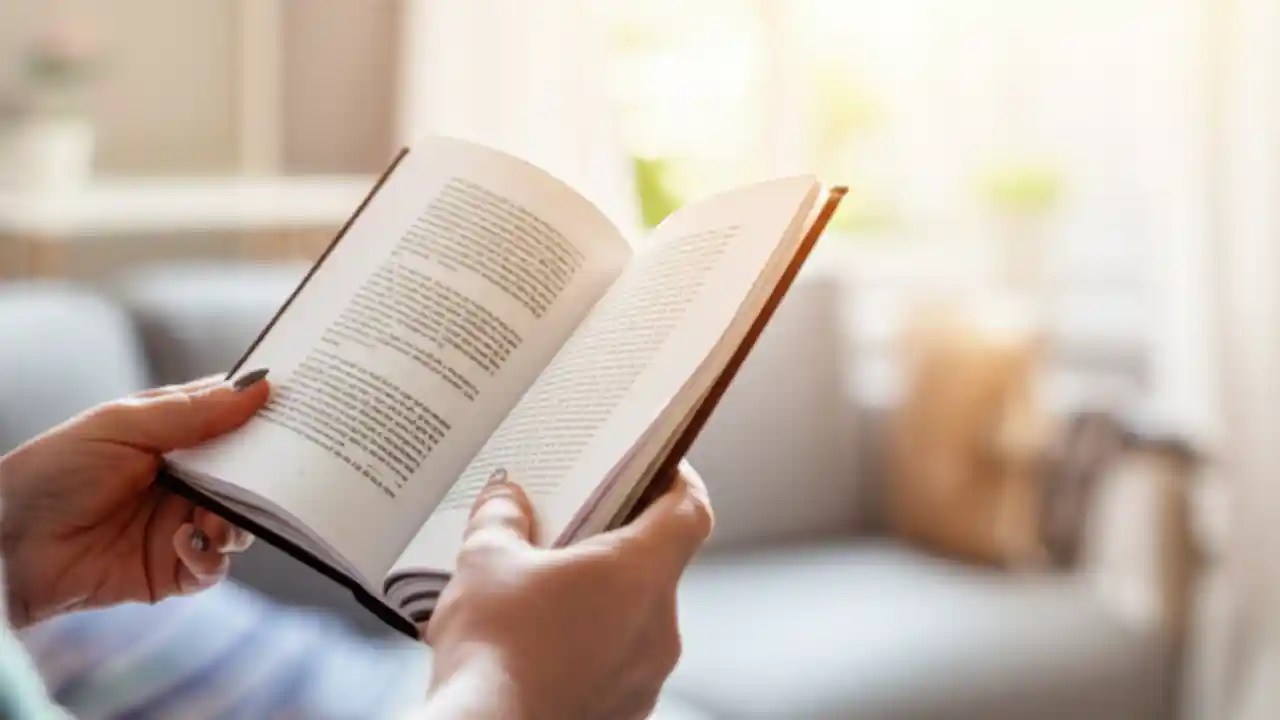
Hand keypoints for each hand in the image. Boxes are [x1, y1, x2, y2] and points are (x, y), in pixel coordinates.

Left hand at [0, 372, 268, 626]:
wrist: (5, 543)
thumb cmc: (53, 471)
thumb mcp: (124, 425)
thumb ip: (194, 411)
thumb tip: (261, 386)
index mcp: (174, 435)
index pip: (235, 419)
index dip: (266, 413)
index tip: (301, 406)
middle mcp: (186, 480)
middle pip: (250, 474)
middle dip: (268, 473)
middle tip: (289, 467)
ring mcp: (183, 524)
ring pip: (243, 522)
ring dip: (239, 518)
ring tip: (215, 514)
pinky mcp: (174, 569)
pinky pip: (214, 566)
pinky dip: (209, 553)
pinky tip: (184, 540)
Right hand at [421, 463, 712, 719]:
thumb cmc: (494, 650)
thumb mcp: (485, 561)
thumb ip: (501, 518)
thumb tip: (506, 499)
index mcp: (640, 572)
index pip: (691, 510)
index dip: (680, 480)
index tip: (660, 466)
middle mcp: (659, 625)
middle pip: (657, 565)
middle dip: (613, 545)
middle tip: (570, 531)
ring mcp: (647, 675)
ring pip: (636, 618)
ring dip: (599, 601)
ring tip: (541, 595)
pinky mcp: (626, 711)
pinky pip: (619, 663)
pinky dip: (590, 647)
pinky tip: (540, 646)